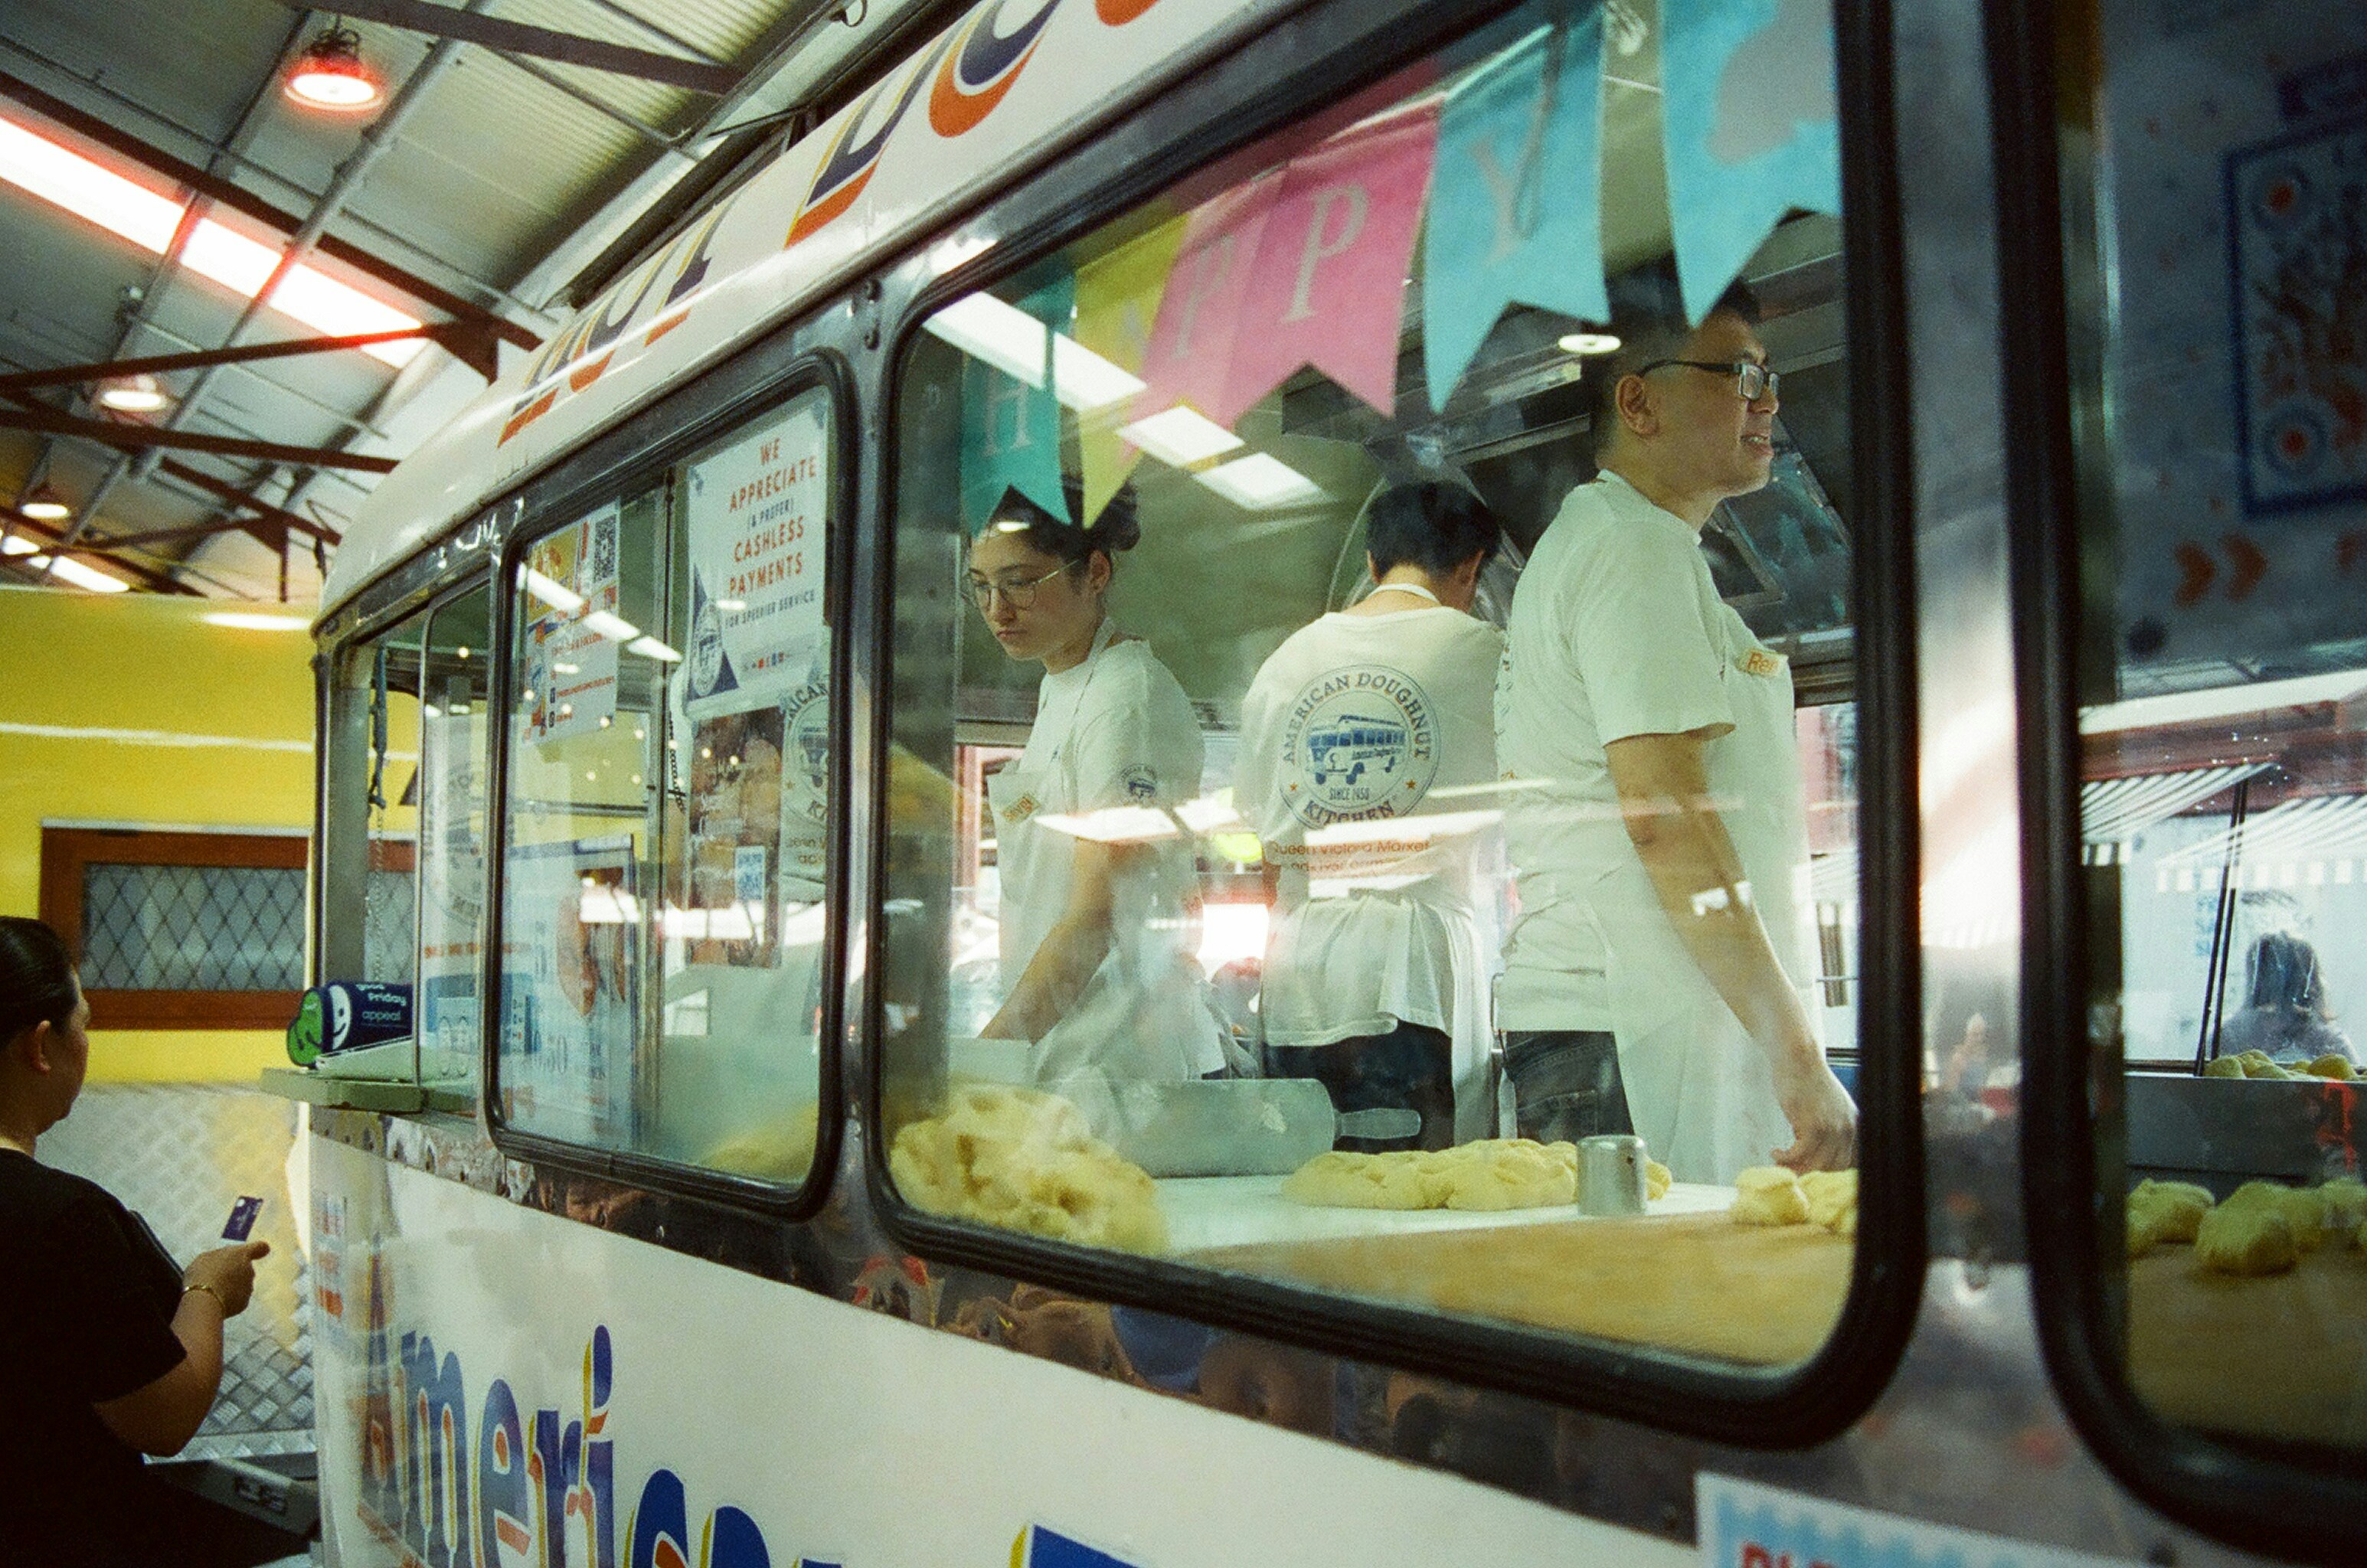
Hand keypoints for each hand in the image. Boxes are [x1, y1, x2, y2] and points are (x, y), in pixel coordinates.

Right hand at [183, 1241, 269, 1317]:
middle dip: (234, 1273)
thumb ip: (219, 1257)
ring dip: (231, 1287)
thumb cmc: (202, 1274)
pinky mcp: (244, 1303)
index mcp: (241, 1254)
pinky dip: (228, 1301)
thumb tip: (224, 1261)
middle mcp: (250, 1270)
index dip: (259, 1249)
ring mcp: (249, 1287)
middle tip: (216, 1278)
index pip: (259, 1247)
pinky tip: (215, 1302)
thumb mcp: (205, 1258)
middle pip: (245, 1269)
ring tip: (212, 1292)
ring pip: (241, 1285)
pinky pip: (237, 1300)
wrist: (205, 1299)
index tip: (263, 1251)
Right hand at [1769, 1052, 1856, 1172]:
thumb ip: (1831, 1128)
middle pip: (1832, 1167)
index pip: (1847, 1162)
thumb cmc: (1808, 1080)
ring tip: (1780, 1162)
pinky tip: (1775, 1152)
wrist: (1800, 1059)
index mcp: (1854, 1124)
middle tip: (1790, 1170)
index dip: (1826, 1172)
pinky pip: (1799, 1155)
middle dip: (1810, 1172)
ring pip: (1816, 1164)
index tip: (1808, 1172)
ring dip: (1795, 1167)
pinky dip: (1785, 1158)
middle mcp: (1848, 1129)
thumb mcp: (1829, 1107)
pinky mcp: (1812, 1126)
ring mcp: (1832, 1129)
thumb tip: (1818, 1155)